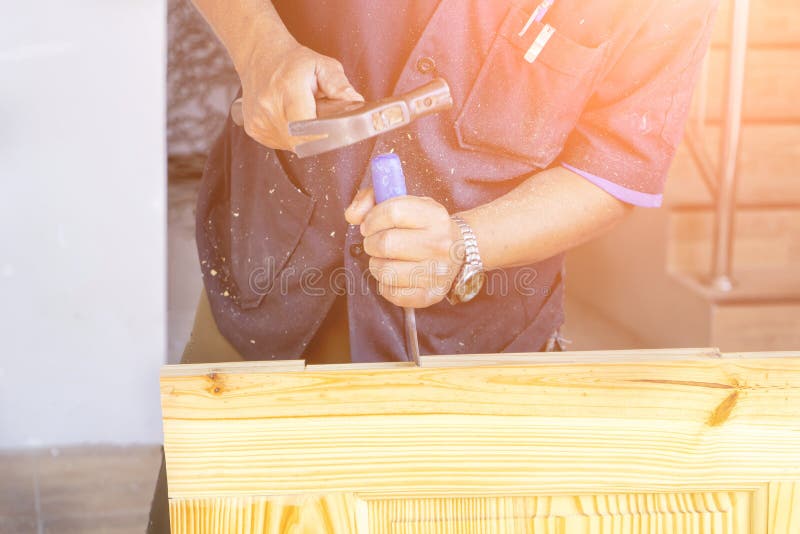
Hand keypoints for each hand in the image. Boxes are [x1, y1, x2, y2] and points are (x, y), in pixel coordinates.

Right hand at [238, 41, 363, 150]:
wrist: (261, 57)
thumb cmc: (293, 62)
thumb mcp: (322, 65)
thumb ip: (340, 86)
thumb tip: (356, 103)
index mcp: (287, 87)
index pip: (308, 126)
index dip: (325, 133)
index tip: (336, 130)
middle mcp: (269, 106)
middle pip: (302, 140)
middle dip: (318, 135)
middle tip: (321, 118)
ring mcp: (259, 120)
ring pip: (292, 145)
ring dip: (304, 136)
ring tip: (304, 113)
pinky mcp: (254, 129)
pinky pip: (281, 144)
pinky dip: (291, 136)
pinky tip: (291, 118)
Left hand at [345, 188, 463, 307]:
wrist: (457, 249)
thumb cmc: (422, 225)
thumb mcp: (404, 202)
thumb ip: (371, 200)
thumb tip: (351, 216)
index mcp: (435, 215)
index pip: (393, 212)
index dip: (372, 218)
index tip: (369, 225)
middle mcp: (440, 243)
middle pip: (386, 243)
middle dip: (371, 243)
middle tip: (374, 243)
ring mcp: (438, 271)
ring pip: (386, 272)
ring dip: (376, 265)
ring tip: (384, 259)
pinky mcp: (432, 294)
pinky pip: (394, 294)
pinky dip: (386, 286)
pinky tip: (392, 276)